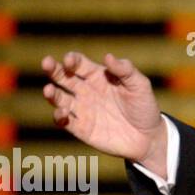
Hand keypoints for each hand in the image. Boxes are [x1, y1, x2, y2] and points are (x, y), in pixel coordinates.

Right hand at [39, 51, 167, 175]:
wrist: (148, 137)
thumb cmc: (144, 106)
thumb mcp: (140, 85)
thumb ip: (125, 70)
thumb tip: (108, 57)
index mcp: (99, 77)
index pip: (80, 64)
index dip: (72, 60)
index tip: (69, 59)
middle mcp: (87, 91)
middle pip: (64, 78)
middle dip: (54, 69)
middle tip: (47, 63)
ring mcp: (82, 109)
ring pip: (59, 98)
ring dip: (52, 94)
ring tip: (48, 90)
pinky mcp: (81, 128)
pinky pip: (64, 121)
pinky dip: (59, 116)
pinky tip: (62, 112)